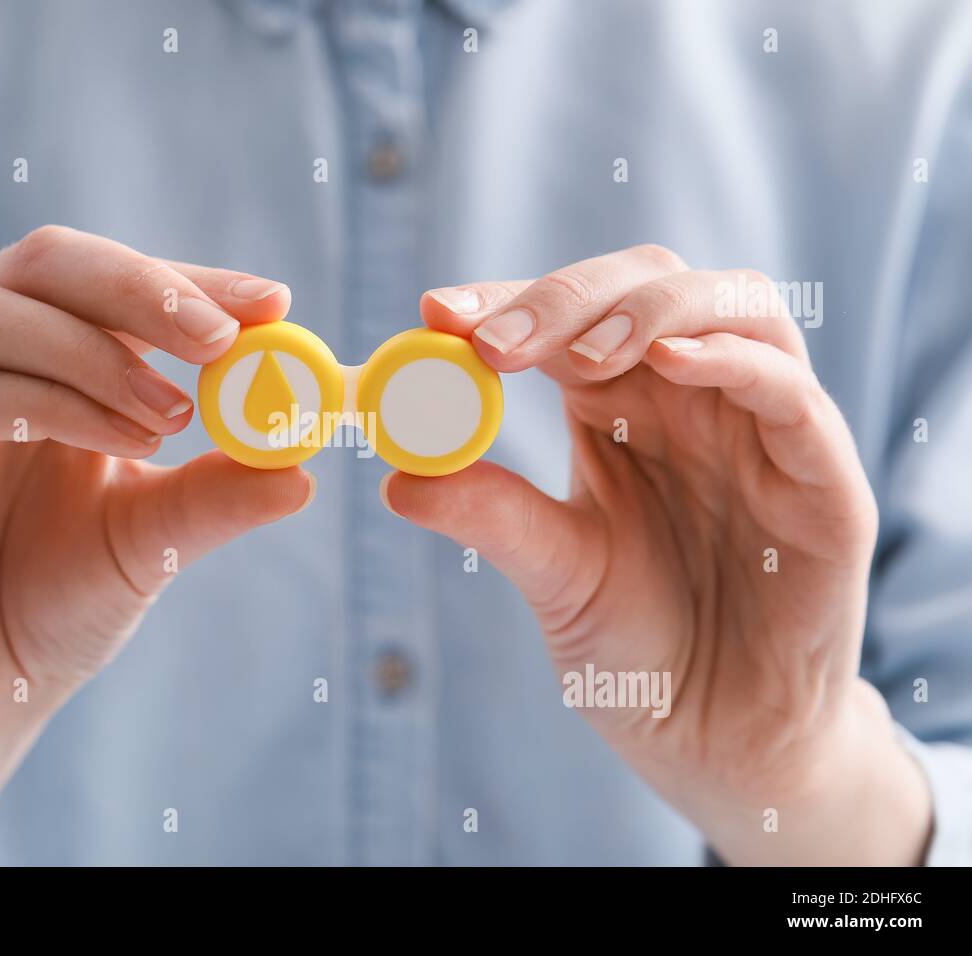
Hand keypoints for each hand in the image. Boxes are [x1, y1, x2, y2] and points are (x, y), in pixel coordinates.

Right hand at [0, 226, 311, 863]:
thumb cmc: (52, 607)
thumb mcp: (152, 541)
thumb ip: (215, 495)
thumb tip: (306, 467)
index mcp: (31, 362)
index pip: (101, 280)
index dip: (185, 281)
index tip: (271, 301)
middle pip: (42, 264)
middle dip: (142, 290)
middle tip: (223, 336)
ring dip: (99, 353)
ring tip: (176, 416)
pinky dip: (54, 403)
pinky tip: (125, 444)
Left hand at [389, 245, 930, 863]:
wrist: (716, 737)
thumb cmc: (638, 647)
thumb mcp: (555, 573)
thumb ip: (493, 516)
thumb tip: (398, 477)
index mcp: (622, 405)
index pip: (570, 316)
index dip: (507, 301)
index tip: (438, 313)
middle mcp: (692, 397)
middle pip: (647, 285)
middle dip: (566, 299)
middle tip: (492, 340)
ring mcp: (761, 426)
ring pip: (730, 306)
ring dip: (649, 309)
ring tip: (577, 355)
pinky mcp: (820, 474)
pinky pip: (787, 388)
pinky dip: (732, 359)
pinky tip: (671, 363)